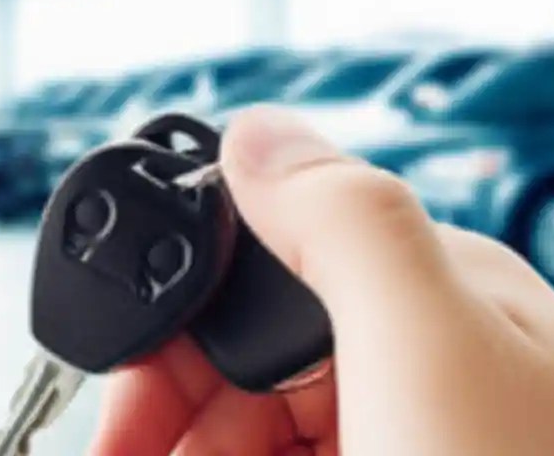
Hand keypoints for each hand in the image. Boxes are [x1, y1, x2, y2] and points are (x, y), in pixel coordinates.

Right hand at [92, 106, 553, 455]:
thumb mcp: (431, 347)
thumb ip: (342, 221)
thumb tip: (257, 130)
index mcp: (437, 288)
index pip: (261, 269)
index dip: (171, 340)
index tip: (116, 416)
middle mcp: (424, 360)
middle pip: (245, 367)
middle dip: (166, 420)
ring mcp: (414, 433)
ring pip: (255, 431)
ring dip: (187, 451)